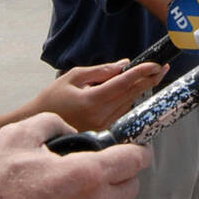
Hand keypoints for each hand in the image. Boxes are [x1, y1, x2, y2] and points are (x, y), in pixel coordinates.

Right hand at [31, 60, 165, 132]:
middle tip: (162, 68)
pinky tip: (133, 90)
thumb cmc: (51, 99)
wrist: (36, 125)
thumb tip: (124, 66)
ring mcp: (102, 128)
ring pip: (129, 104)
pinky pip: (122, 113)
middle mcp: (100, 117)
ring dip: (140, 90)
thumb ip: (100, 71)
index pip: (123, 84)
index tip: (155, 64)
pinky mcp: (103, 134)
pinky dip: (129, 100)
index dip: (141, 73)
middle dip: (149, 80)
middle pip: (131, 95)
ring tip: (151, 75)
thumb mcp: (73, 77)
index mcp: (91, 101)